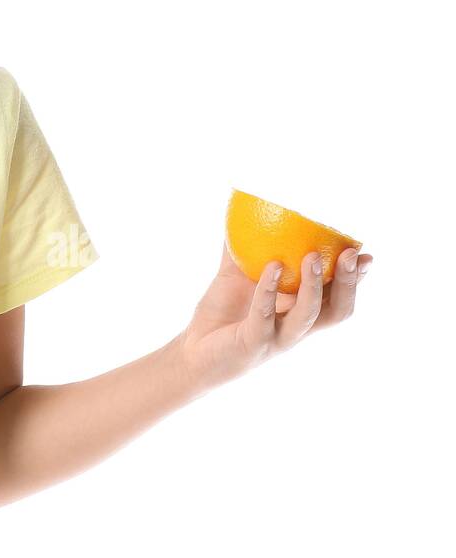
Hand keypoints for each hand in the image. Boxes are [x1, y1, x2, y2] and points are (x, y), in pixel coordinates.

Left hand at [175, 239, 371, 391]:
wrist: (192, 349)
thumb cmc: (221, 312)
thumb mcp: (235, 275)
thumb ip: (244, 247)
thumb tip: (241, 208)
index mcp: (299, 311)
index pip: (338, 297)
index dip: (355, 279)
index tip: (365, 253)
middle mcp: (296, 328)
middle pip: (337, 310)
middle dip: (348, 283)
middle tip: (352, 254)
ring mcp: (277, 339)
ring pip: (308, 316)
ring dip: (313, 286)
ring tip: (312, 256)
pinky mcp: (253, 345)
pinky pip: (264, 318)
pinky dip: (269, 292)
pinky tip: (272, 267)